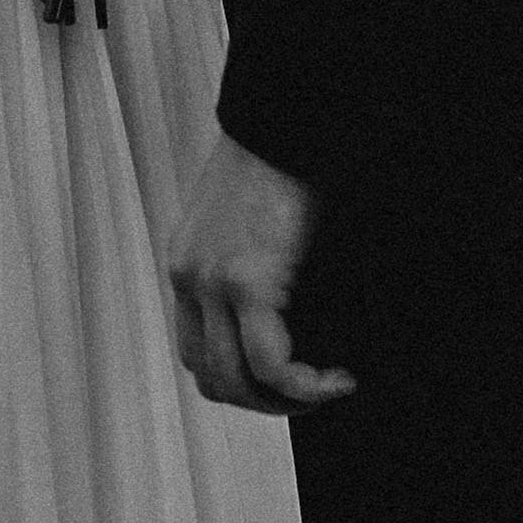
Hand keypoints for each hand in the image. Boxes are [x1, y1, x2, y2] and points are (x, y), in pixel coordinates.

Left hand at [167, 134, 353, 412]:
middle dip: (265, 402)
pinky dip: (305, 384)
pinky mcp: (245, 280)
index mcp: (186, 266)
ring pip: (237, 381)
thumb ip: (256, 263)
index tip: (285, 382)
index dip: (241, 381)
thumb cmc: (279, 158)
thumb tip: (291, 308)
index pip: (196, 352)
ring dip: (285, 401)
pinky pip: (270, 362)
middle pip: (211, 378)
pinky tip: (335, 378)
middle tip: (311, 398)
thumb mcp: (249, 220)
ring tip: (327, 390)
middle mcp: (188, 279)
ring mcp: (210, 282)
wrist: (284, 119)